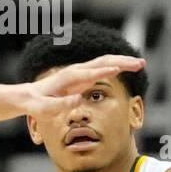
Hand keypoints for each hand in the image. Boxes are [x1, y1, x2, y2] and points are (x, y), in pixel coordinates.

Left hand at [18, 53, 145, 119]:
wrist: (29, 96)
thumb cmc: (37, 105)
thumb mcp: (46, 109)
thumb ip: (61, 105)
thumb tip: (78, 100)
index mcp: (69, 78)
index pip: (91, 73)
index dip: (105, 71)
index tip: (120, 69)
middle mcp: (76, 71)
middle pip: (103, 61)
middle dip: (122, 61)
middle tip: (141, 63)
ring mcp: (80, 72)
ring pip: (105, 61)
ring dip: (123, 61)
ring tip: (140, 64)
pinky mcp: (82, 76)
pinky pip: (103, 67)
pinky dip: (116, 65)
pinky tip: (126, 67)